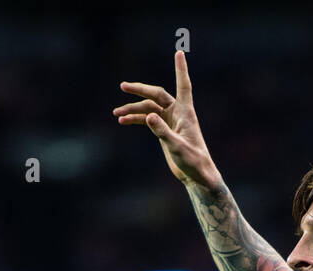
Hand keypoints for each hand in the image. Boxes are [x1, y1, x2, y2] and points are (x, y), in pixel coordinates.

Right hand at [113, 50, 219, 188]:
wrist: (196, 176)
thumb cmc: (193, 161)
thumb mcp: (177, 147)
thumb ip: (162, 132)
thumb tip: (148, 117)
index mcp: (185, 113)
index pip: (183, 86)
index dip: (180, 70)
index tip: (179, 53)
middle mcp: (177, 113)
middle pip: (156, 95)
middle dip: (139, 90)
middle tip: (123, 86)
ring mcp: (169, 121)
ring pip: (148, 109)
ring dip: (132, 110)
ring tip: (116, 113)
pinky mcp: (163, 130)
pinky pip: (146, 119)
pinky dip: (135, 119)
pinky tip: (122, 121)